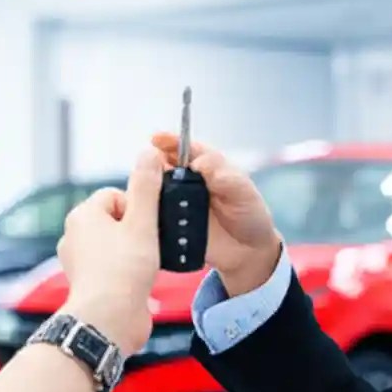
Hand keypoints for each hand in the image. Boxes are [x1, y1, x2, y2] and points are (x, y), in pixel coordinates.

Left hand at [55, 149, 163, 353]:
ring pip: (116, 244)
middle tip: (147, 247)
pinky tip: (136, 282)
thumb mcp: (142, 222)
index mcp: (82, 216)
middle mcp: (75, 236)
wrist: (108, 320)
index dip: (138, 209)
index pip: (116, 195)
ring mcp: (81, 262)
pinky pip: (114, 267)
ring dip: (135, 252)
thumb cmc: (122, 272)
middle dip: (137, 231)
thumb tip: (148, 153)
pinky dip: (128, 272)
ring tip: (142, 267)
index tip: (148, 226)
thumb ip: (146, 187)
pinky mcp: (90, 283)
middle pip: (117, 220)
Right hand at [151, 132, 281, 295]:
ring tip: (142, 187)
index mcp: (208, 167)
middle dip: (153, 161)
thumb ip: (224, 175)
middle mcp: (190, 182)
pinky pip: (155, 214)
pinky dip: (147, 210)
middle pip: (164, 164)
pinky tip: (142, 211)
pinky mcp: (173, 224)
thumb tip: (199, 162)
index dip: (170, 141)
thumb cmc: (250, 215)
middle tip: (147, 164)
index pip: (186, 148)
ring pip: (155, 188)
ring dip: (146, 185)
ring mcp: (179, 203)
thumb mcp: (243, 191)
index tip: (157, 139)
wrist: (249, 252)